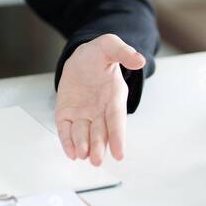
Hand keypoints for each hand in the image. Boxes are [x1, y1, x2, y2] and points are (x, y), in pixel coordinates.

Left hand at [55, 33, 146, 164]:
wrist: (81, 58)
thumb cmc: (98, 54)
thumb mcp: (110, 46)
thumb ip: (123, 52)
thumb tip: (139, 60)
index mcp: (114, 96)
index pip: (117, 119)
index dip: (118, 136)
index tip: (120, 153)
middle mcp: (100, 110)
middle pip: (100, 132)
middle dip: (98, 146)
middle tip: (96, 160)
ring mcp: (83, 114)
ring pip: (83, 134)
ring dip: (83, 145)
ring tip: (82, 155)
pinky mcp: (66, 114)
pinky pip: (66, 130)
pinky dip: (67, 141)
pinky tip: (70, 152)